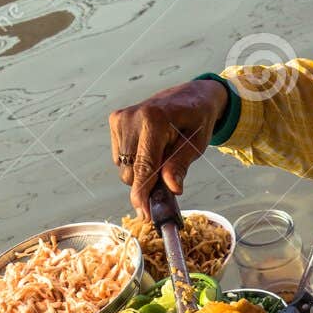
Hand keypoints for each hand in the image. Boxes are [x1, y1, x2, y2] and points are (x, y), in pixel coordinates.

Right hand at [108, 79, 229, 213]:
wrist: (190, 97)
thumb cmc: (196, 121)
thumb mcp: (196, 145)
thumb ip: (181, 165)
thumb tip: (172, 189)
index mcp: (154, 119)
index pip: (144, 167)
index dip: (144, 195)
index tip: (145, 215)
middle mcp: (132, 117)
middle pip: (131, 172)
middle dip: (147, 184)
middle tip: (166, 182)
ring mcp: (121, 118)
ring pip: (123, 168)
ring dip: (141, 172)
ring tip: (161, 156)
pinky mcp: (115, 121)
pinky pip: (120, 158)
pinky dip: (134, 161)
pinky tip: (149, 148)